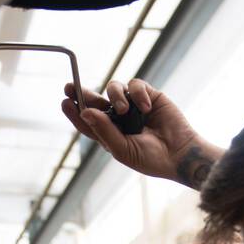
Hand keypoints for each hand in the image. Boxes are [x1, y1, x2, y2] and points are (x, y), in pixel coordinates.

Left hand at [61, 78, 214, 187]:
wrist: (179, 154)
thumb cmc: (150, 158)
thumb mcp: (122, 149)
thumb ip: (104, 130)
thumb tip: (85, 112)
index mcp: (108, 134)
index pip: (87, 121)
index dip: (75, 112)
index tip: (64, 102)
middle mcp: (118, 118)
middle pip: (95, 101)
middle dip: (82, 94)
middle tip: (70, 87)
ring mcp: (133, 106)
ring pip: (114, 89)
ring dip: (115, 96)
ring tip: (123, 110)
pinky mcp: (148, 95)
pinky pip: (136, 85)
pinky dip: (138, 94)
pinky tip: (146, 107)